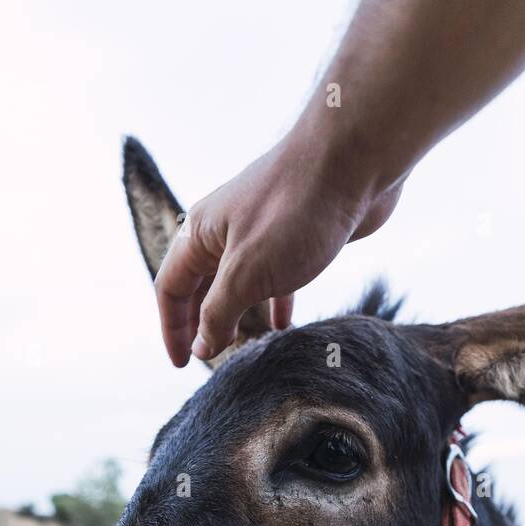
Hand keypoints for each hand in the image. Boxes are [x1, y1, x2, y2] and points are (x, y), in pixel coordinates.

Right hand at [154, 136, 402, 365]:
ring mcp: (262, 230)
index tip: (181, 364)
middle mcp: (225, 229)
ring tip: (240, 348)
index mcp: (200, 233)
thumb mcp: (245, 275)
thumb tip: (202, 348)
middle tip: (205, 359)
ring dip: (235, 315)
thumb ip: (218, 313)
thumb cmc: (294, 213)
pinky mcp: (297, 233)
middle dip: (200, 323)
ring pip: (238, 281)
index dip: (172, 328)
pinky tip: (282, 326)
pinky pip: (276, 277)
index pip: (170, 288)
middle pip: (199, 284)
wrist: (354, 161)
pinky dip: (274, 303)